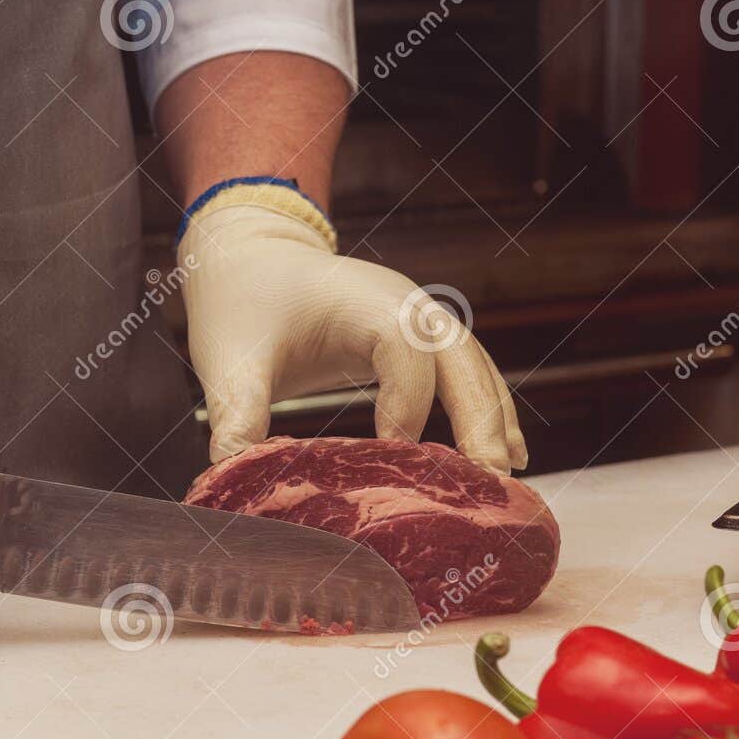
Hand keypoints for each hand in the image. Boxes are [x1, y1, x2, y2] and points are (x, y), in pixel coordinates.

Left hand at [178, 195, 525, 473]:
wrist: (250, 256)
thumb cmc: (242, 303)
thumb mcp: (229, 361)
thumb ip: (236, 416)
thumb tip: (232, 476)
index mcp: (361, 302)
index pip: (405, 348)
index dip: (408, 401)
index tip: (395, 454)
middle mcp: (404, 303)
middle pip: (460, 357)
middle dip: (479, 418)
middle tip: (489, 481)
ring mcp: (419, 316)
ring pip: (475, 364)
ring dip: (493, 418)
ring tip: (508, 480)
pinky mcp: (419, 337)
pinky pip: (468, 371)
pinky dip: (487, 408)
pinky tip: (505, 454)